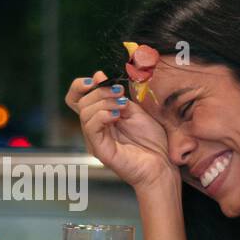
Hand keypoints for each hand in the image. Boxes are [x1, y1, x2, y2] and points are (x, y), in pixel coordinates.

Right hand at [65, 72, 175, 190]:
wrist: (162, 163)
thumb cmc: (151, 140)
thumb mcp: (135, 110)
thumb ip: (116, 96)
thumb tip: (97, 75)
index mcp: (100, 117)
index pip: (77, 99)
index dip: (79, 86)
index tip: (96, 78)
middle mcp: (94, 128)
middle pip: (81, 102)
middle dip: (100, 91)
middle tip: (120, 92)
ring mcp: (96, 140)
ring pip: (85, 113)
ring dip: (104, 102)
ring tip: (122, 106)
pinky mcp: (100, 149)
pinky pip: (91, 128)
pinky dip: (102, 116)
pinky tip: (117, 115)